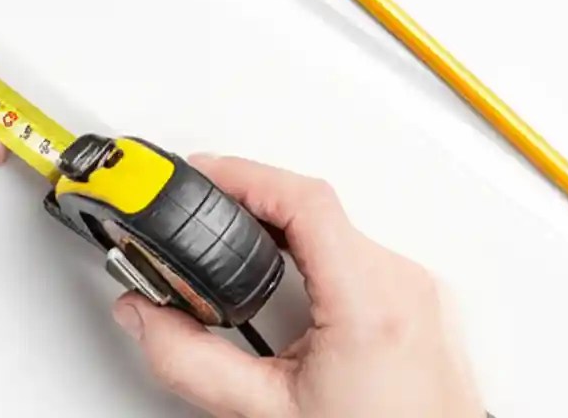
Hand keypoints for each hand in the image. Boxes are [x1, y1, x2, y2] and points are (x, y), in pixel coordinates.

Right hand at [111, 156, 482, 417]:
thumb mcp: (268, 415)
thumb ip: (193, 362)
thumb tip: (146, 317)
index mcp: (371, 304)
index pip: (305, 201)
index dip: (244, 174)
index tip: (202, 173)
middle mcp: (404, 286)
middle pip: (317, 210)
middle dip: (250, 203)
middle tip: (201, 212)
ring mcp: (419, 293)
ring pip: (338, 230)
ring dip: (281, 229)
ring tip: (233, 241)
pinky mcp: (421, 305)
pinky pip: (359, 253)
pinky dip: (312, 252)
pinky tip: (282, 271)